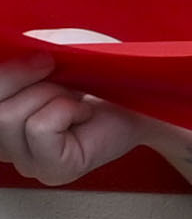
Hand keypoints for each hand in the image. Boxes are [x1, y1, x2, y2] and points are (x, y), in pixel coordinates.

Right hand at [0, 31, 149, 188]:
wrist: (150, 93)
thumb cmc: (103, 70)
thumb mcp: (59, 46)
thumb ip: (22, 49)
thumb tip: (3, 51)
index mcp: (2, 116)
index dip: (2, 76)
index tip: (39, 60)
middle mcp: (6, 146)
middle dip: (24, 79)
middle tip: (58, 73)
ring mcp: (27, 162)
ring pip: (10, 116)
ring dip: (51, 93)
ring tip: (76, 97)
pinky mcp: (52, 171)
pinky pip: (40, 127)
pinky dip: (66, 109)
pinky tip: (85, 113)